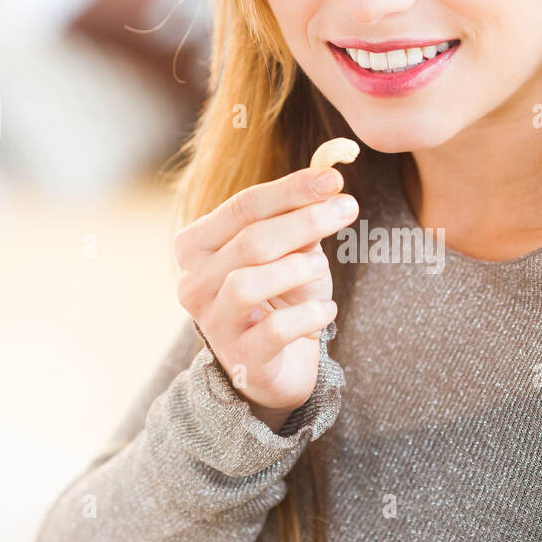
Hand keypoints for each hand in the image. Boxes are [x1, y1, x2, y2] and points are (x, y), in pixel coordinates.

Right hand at [174, 165, 358, 425]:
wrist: (279, 364)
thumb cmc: (282, 297)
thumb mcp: (291, 251)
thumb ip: (300, 216)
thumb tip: (329, 177)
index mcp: (196, 246)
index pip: (242, 207)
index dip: (290, 190)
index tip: (333, 178)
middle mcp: (194, 284)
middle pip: (250, 241)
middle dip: (305, 221)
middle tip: (347, 208)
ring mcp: (214, 324)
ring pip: (248, 284)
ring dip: (297, 269)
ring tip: (321, 270)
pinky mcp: (241, 359)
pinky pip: (275, 329)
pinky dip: (309, 315)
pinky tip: (326, 312)